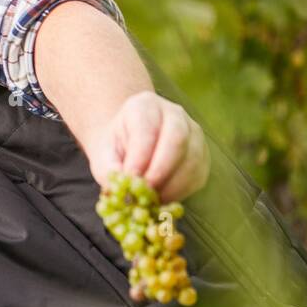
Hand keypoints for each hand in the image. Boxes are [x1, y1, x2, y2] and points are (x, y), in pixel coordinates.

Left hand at [86, 91, 209, 202]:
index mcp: (144, 106)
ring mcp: (193, 133)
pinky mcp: (202, 156)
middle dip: (161, 170)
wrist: (128, 146)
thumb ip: (110, 169)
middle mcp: (174, 114)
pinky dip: (182, 192)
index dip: (140, 156)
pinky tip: (163, 200)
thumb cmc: (115, 148)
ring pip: (192, 158)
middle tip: (145, 191)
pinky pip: (198, 175)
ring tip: (152, 200)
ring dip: (173, 185)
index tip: (131, 178)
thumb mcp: (103, 154)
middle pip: (176, 139)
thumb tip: (126, 187)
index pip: (147, 129)